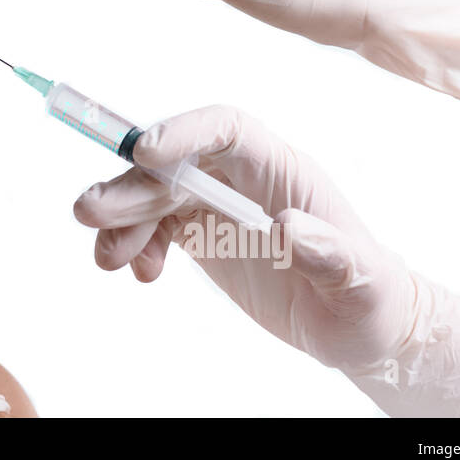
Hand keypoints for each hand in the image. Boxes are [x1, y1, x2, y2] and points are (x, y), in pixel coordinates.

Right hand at [73, 104, 459, 416]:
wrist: (359, 329)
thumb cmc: (370, 297)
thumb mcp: (363, 282)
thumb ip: (332, 252)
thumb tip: (289, 227)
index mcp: (281, 170)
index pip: (226, 130)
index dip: (184, 132)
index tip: (145, 153)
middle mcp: (242, 179)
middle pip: (175, 165)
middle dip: (130, 185)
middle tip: (89, 213)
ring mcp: (217, 205)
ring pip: (153, 195)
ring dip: (120, 219)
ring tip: (105, 258)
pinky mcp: (201, 234)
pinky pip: (152, 227)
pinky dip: (133, 246)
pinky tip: (139, 272)